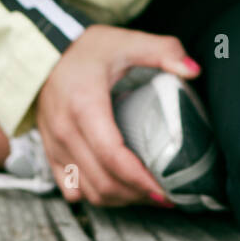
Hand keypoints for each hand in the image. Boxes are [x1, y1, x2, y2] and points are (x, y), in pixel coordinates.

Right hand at [36, 23, 201, 207]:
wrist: (45, 50)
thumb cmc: (88, 48)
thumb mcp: (128, 41)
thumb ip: (163, 51)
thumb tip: (194, 70)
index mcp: (84, 105)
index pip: (112, 155)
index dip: (140, 179)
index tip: (166, 190)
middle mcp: (65, 129)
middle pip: (102, 180)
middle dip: (136, 195)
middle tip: (165, 195)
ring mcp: (54, 143)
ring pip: (87, 190)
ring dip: (119, 199)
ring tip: (146, 194)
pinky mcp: (49, 150)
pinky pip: (70, 186)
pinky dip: (95, 194)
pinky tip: (117, 189)